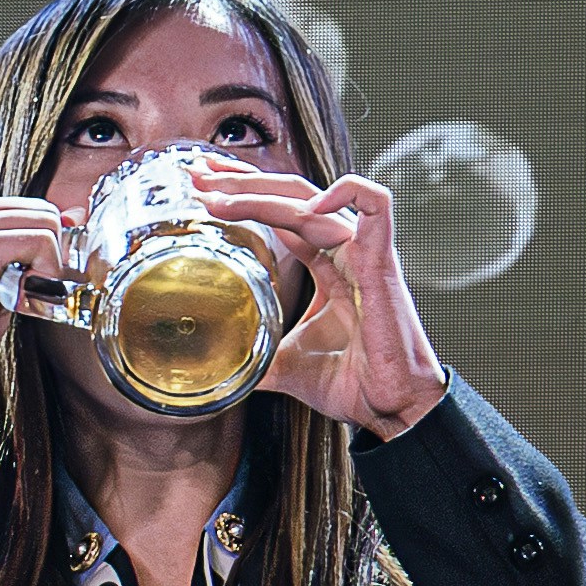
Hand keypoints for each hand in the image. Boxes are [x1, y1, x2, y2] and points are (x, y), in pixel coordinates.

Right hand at [0, 194, 70, 416]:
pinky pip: (39, 241)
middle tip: (28, 292)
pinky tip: (20, 297)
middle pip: (41, 211)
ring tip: (18, 297)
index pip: (27, 208)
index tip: (35, 279)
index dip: (45, 246)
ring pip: (46, 223)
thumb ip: (19, 254)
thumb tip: (70, 226)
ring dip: (47, 264)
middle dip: (50, 253)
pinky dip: (44, 272)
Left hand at [200, 164, 446, 439]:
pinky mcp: (382, 264)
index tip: (200, 189)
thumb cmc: (350, 383)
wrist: (390, 408)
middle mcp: (345, 250)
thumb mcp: (280, 363)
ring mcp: (364, 253)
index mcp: (326, 264)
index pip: (282, 212)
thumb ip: (249, 352)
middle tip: (195, 176)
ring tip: (216, 195)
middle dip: (241, 180)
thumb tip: (209, 364)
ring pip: (313, 199)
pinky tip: (306, 207)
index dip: (243, 194)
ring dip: (261, 191)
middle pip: (291, 195)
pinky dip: (347, 192)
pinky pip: (378, 208)